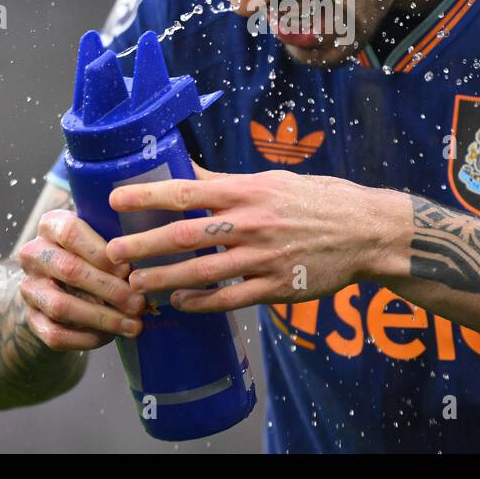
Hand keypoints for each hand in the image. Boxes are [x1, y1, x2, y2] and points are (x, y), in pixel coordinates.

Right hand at [16, 210, 149, 350]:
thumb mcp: (100, 238)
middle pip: (69, 270)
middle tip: (139, 303)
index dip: (101, 252)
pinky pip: (55, 334)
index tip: (128, 268)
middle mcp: (33, 254)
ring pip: (61, 305)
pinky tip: (110, 336)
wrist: (59, 283)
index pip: (71, 232)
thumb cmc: (91, 254)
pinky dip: (86, 338)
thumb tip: (144, 268)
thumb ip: (115, 246)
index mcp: (51, 225)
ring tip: (132, 324)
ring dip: (102, 318)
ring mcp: (28, 288)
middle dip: (109, 289)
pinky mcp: (31, 319)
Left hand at [104, 164, 406, 312]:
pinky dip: (202, 303)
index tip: (115, 199)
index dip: (148, 196)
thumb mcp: (272, 181)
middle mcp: (252, 223)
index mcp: (248, 192)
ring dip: (164, 279)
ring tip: (136, 285)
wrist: (367, 231)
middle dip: (144, 244)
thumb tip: (184, 174)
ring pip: (203, 272)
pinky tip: (180, 304)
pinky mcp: (277, 287)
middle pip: (186, 235)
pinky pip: (230, 299)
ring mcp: (264, 258)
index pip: (187, 191)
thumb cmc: (317, 200)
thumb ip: (227, 184)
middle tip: (112, 253)